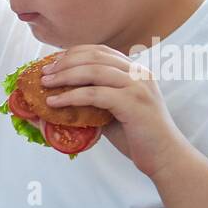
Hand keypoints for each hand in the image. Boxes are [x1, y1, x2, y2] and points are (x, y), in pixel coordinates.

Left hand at [39, 44, 192, 178]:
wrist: (163, 156)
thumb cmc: (136, 136)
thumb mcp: (110, 113)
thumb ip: (90, 103)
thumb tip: (52, 101)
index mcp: (134, 70)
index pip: (100, 51)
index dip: (74, 53)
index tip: (52, 62)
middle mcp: (138, 73)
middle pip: (94, 56)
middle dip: (65, 62)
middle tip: (44, 73)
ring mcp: (137, 86)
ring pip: (94, 71)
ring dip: (65, 75)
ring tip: (45, 84)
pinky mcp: (133, 103)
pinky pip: (96, 94)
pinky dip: (71, 96)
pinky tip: (55, 103)